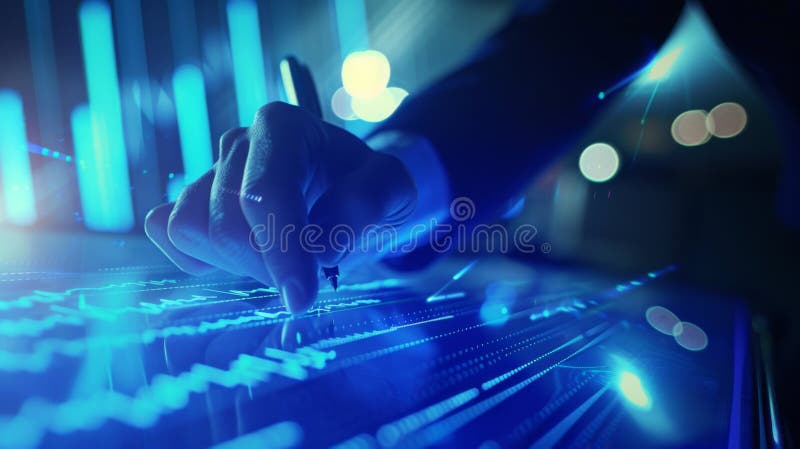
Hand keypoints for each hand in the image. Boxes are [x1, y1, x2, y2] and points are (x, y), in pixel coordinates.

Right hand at [145, 102, 416, 311]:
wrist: (346, 187)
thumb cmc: (367, 186)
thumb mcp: (393, 189)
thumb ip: (367, 204)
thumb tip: (320, 245)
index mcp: (284, 128)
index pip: (266, 192)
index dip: (280, 249)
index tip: (300, 298)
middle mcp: (238, 143)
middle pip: (227, 223)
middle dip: (268, 265)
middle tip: (309, 272)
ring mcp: (209, 171)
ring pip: (192, 231)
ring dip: (238, 264)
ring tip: (281, 258)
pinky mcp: (192, 201)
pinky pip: (171, 236)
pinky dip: (203, 259)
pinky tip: (244, 259)